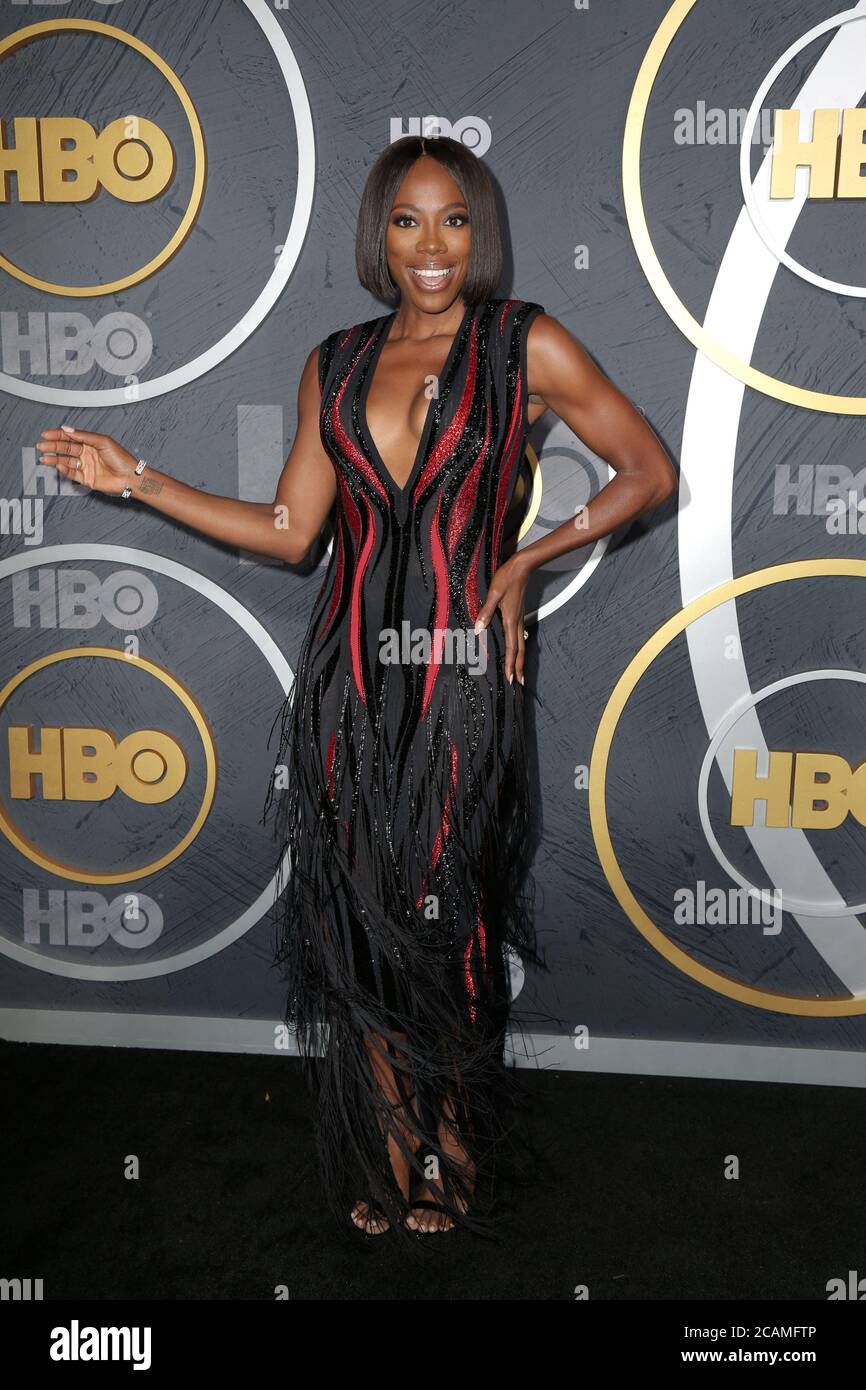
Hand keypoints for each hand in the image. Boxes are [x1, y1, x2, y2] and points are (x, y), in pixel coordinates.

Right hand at [36, 426, 138, 496]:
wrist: (130, 477)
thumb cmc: (121, 458)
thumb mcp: (102, 441)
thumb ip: (84, 436)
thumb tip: (67, 429)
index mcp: (90, 443)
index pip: (70, 438)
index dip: (58, 435)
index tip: (46, 434)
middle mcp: (87, 454)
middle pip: (66, 449)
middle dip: (52, 447)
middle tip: (42, 446)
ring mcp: (86, 466)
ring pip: (66, 461)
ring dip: (54, 459)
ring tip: (44, 458)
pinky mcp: (87, 478)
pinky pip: (72, 473)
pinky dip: (64, 470)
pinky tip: (58, 465)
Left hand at [473, 553, 532, 684]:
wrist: (522, 567)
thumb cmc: (506, 578)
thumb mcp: (493, 593)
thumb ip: (485, 612)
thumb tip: (478, 629)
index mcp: (510, 620)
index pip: (511, 648)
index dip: (510, 664)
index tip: (510, 678)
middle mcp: (517, 622)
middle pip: (520, 650)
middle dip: (519, 668)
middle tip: (519, 683)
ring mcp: (519, 619)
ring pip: (522, 645)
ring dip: (520, 660)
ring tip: (520, 673)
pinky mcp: (519, 615)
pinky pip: (520, 636)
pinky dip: (520, 648)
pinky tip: (518, 651)